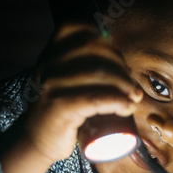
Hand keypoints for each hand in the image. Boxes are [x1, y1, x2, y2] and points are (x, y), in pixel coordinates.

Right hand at [20, 21, 142, 162]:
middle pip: (95, 51)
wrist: (38, 141)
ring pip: (98, 73)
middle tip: (132, 85)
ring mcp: (51, 85)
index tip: (120, 62)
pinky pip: (96, 98)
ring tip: (134, 97)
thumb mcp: (64, 81)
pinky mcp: (59, 107)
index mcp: (50, 54)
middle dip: (121, 66)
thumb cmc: (61, 111)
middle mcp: (49, 64)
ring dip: (125, 84)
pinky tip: (127, 108)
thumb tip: (120, 55)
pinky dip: (118, 101)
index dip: (106, 43)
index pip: (79, 30)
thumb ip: (81, 65)